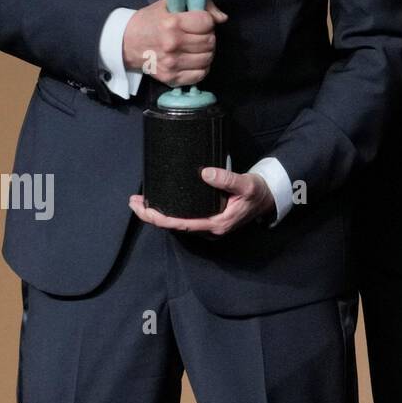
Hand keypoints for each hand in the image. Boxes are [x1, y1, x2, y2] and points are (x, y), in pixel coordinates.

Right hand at [123, 0, 226, 84]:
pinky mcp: (171, 78)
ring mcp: (172, 63)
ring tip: (195, 47)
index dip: (207, 21)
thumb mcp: (170, 4)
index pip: (207, 22)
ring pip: (208, 58)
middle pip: (210, 41)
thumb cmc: (150, 21)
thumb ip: (200, 6)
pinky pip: (200, 74)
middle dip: (208, 36)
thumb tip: (222, 18)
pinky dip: (201, 67)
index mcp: (172, 23)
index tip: (199, 22)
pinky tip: (192, 60)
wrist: (125, 43)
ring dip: (206, 52)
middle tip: (197, 35)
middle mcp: (172, 44)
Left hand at [129, 167, 274, 235]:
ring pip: (177, 224)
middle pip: (174, 226)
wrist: (267, 198)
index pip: (182, 224)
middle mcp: (209, 229)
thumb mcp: (246, 184)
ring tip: (139, 202)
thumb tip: (205, 173)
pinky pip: (183, 219)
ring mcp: (207, 226)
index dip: (161, 219)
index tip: (145, 209)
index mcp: (216, 224)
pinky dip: (168, 213)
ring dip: (157, 215)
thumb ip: (227, 179)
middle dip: (151, 216)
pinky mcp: (207, 219)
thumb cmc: (257, 192)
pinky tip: (159, 203)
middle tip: (133, 202)